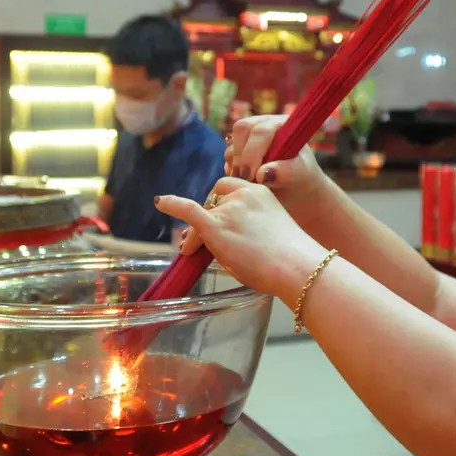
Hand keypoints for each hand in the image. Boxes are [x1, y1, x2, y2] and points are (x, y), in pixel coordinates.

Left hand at [156, 178, 327, 299]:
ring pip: (204, 214)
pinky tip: (160, 203)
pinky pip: (188, 210)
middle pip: (215, 199)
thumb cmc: (291, 259)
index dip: (222, 202)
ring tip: (194, 251)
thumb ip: (252, 228)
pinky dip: (172, 205)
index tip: (221, 217)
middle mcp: (243, 195)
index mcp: (260, 192)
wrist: (295, 267)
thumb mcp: (272, 232)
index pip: (231, 188)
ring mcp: (229, 209)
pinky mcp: (215, 225)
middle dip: (209, 215)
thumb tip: (235, 242)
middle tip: (206, 239)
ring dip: (198, 231)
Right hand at [225, 115, 327, 215]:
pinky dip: (232, 169)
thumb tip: (262, 174)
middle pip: (241, 129)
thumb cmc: (302, 178)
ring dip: (236, 164)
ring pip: (232, 144)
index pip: (261, 130)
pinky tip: (245, 180)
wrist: (296, 189)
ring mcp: (250, 136)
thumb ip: (286, 172)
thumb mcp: (300, 175)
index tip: (253, 176)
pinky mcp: (240, 149)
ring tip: (249, 181)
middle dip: (242, 157)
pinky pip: (228, 156)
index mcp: (283, 123)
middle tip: (246, 179)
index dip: (253, 152)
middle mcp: (265, 124)